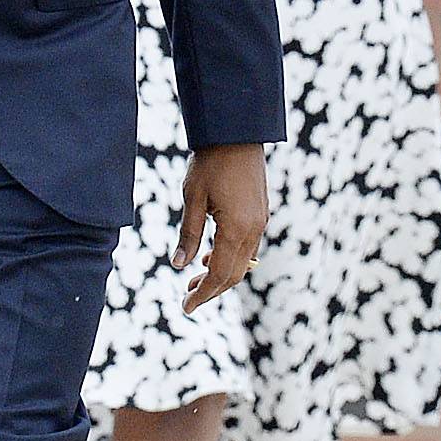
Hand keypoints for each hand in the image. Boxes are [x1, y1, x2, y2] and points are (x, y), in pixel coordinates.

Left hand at [175, 142, 268, 310]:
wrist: (237, 133)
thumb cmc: (210, 163)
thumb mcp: (192, 199)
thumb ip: (189, 234)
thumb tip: (179, 264)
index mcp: (237, 229)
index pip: (220, 274)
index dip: (203, 293)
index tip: (186, 307)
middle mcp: (254, 230)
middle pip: (235, 274)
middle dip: (211, 290)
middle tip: (187, 298)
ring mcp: (260, 222)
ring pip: (243, 262)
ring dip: (221, 275)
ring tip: (195, 280)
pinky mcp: (260, 214)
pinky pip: (248, 247)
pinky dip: (231, 259)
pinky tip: (212, 256)